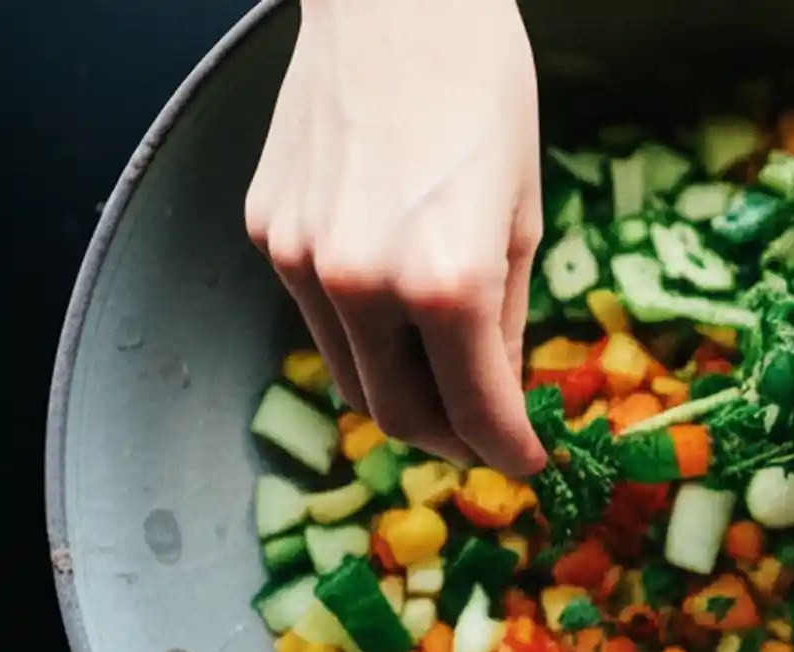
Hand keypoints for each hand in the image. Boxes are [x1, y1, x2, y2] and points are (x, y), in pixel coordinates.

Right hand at [245, 0, 546, 474]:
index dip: (507, 453)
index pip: (475, 412)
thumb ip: (503, 322)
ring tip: (444, 384)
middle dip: (451, 441)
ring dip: (402, 397)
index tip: (527, 464)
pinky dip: (360, 335)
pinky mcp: (267, 233)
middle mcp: (360, 284)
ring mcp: (300, 260)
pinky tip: (392, 310)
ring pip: (350, 376)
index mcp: (444, 283)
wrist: (397, 2)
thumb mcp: (520, 218)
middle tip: (486, 438)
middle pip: (399, 415)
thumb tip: (497, 394)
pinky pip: (316, 316)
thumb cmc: (485, 93)